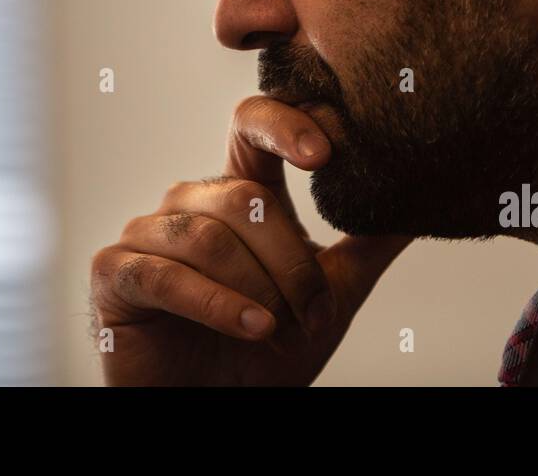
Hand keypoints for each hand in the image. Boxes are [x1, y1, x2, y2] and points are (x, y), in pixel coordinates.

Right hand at [89, 95, 411, 384]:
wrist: (213, 414)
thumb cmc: (264, 351)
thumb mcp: (331, 294)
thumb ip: (367, 243)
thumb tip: (423, 195)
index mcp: (236, 192)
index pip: (253, 125)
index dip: (285, 122)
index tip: (326, 152)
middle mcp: (189, 202)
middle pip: (243, 195)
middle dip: (290, 260)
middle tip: (311, 312)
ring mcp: (146, 234)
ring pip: (209, 235)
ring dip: (256, 288)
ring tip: (278, 328)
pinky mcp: (115, 273)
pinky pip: (166, 274)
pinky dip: (216, 305)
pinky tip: (251, 329)